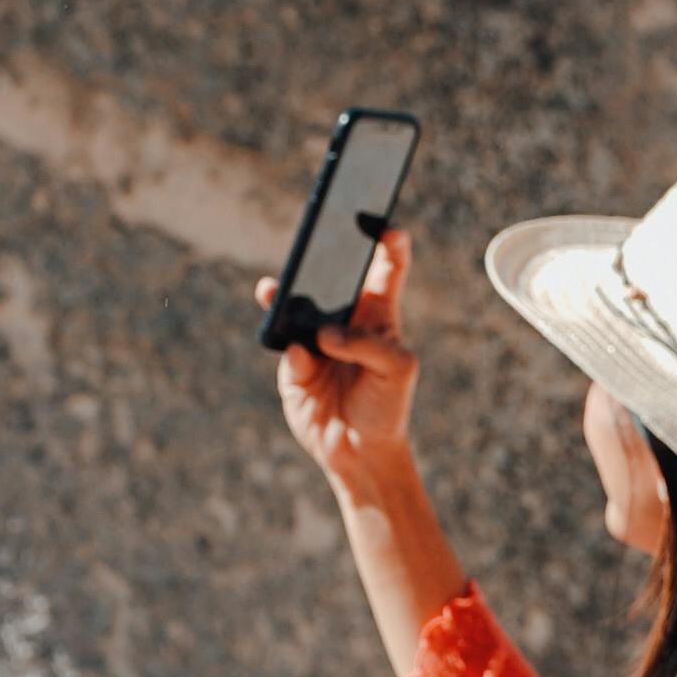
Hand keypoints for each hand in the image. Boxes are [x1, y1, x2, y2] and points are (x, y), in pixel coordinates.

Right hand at [269, 223, 423, 504]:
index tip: (386, 226)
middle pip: (332, 277)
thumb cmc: (387, 405)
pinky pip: (283, 344)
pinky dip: (288, 345)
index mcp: (379, 313)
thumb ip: (367, 345)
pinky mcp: (292, 363)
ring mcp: (314, 338)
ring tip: (279, 285)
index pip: (386, 268)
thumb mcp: (397, 370)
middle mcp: (344, 319)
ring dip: (286, 293)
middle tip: (320, 232)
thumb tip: (323, 335)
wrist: (358, 450)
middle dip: (325, 253)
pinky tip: (295, 349)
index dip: (388, 242)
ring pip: (296, 306)